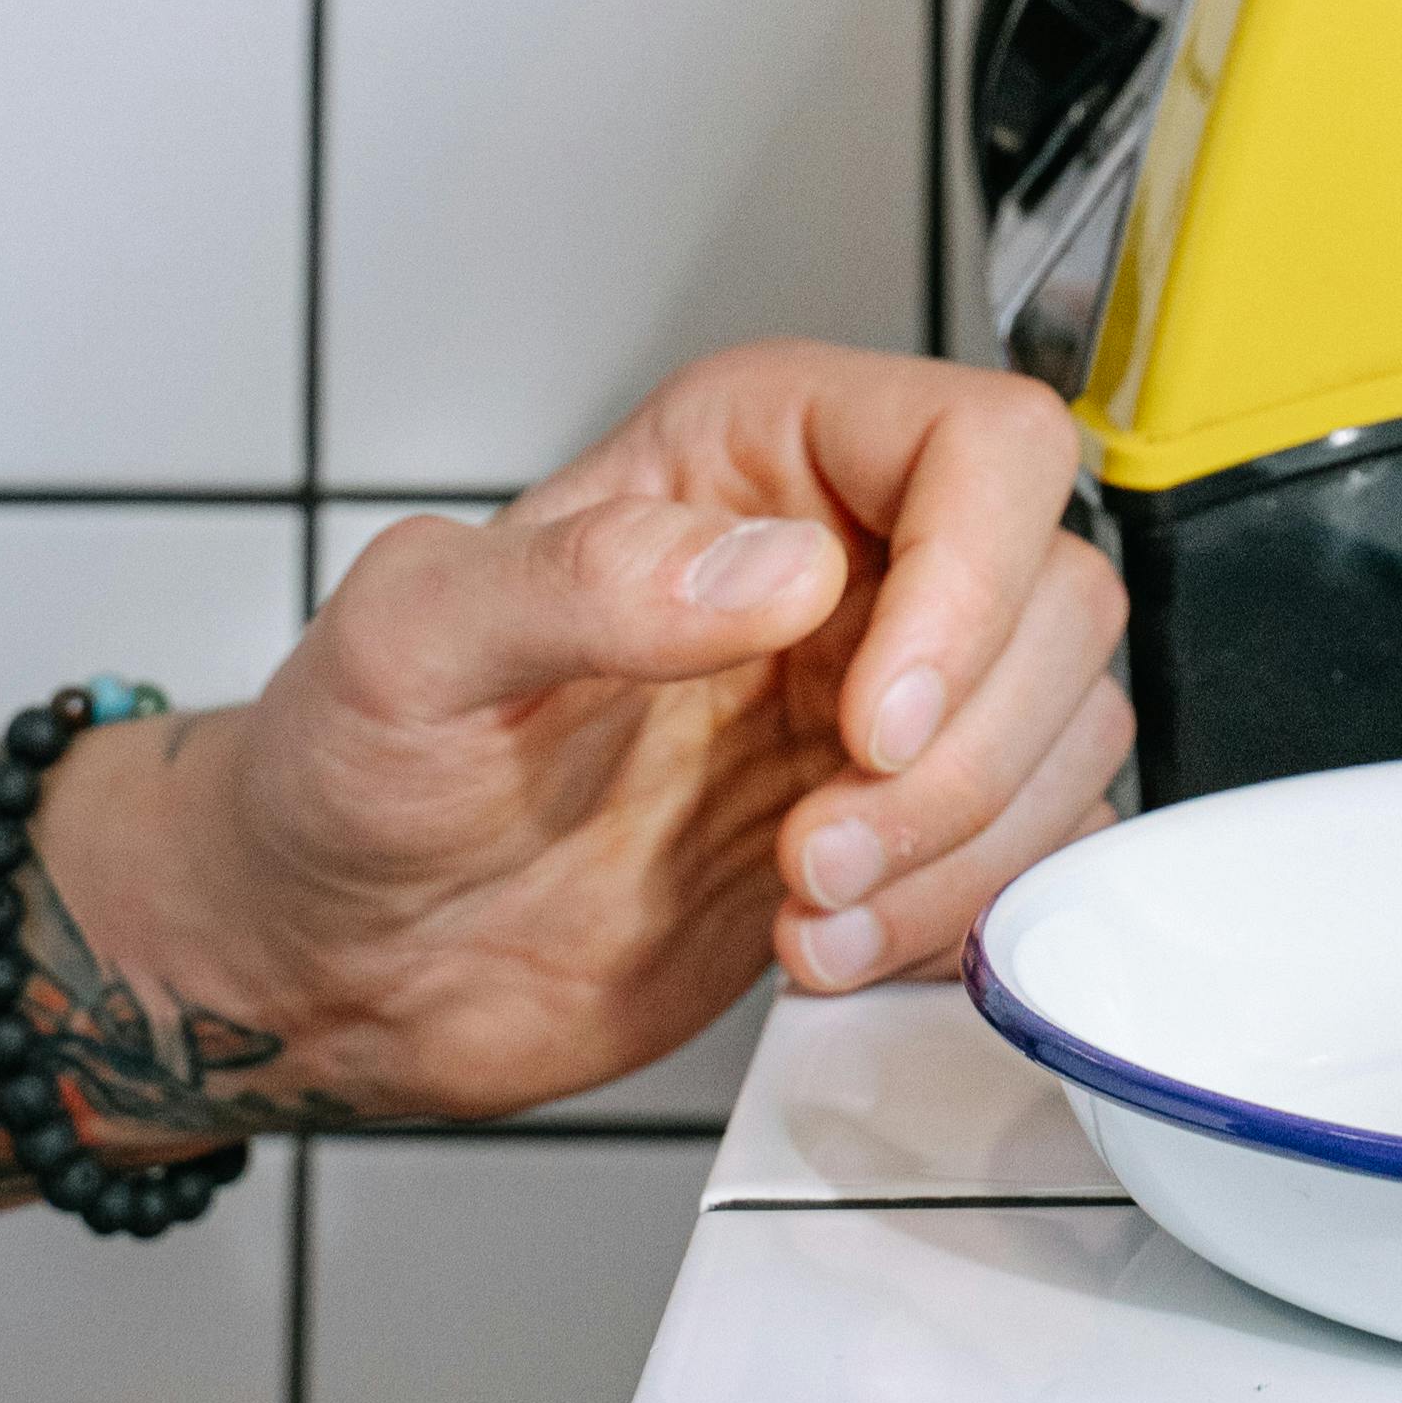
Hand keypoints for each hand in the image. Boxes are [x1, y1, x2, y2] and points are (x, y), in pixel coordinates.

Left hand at [46, 341, 1129, 1129]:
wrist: (333, 956)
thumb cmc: (345, 766)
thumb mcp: (409, 644)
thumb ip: (581, 580)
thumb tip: (776, 567)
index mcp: (753, 452)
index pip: (984, 446)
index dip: (971, 581)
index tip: (872, 723)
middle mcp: (844, 555)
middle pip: (1057, 594)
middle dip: (963, 752)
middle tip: (814, 849)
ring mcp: (881, 697)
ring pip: (1068, 724)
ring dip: (963, 848)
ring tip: (807, 913)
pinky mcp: (893, 831)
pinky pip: (1028, 846)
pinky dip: (958, 917)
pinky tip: (827, 951)